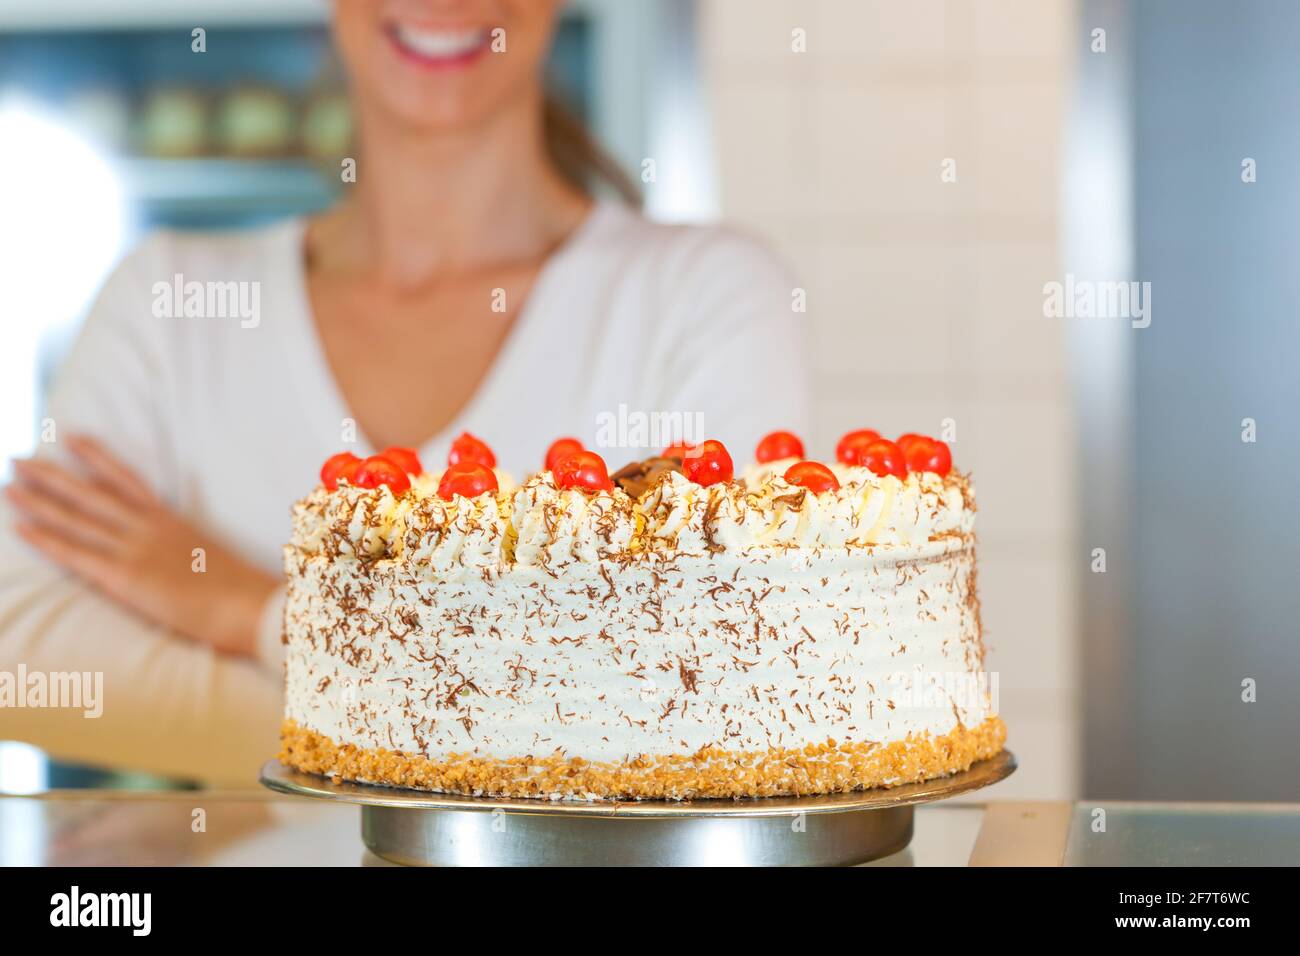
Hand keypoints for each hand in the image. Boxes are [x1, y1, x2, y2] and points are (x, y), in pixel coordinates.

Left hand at [5, 434, 277, 657]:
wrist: (251, 605)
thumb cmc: (242, 589)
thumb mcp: (213, 556)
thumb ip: (188, 547)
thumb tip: (181, 550)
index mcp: (171, 521)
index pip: (126, 481)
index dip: (96, 457)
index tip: (71, 437)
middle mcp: (149, 528)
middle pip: (91, 495)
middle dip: (52, 475)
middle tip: (18, 457)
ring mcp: (136, 551)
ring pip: (78, 519)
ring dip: (39, 501)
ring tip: (9, 485)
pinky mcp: (126, 578)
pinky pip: (78, 555)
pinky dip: (47, 539)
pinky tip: (20, 528)